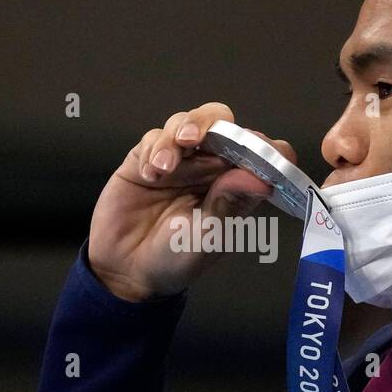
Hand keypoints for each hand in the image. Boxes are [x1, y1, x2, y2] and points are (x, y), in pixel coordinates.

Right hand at [88, 102, 297, 300]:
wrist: (127, 269)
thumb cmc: (175, 258)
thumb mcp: (207, 239)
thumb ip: (228, 205)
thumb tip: (258, 179)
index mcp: (236, 185)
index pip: (260, 152)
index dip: (263, 145)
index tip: (256, 150)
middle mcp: (210, 166)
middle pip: (221, 123)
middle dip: (211, 124)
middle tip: (194, 139)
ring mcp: (180, 159)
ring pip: (186, 122)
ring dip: (176, 137)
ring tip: (165, 168)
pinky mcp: (147, 157)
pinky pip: (154, 137)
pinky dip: (153, 150)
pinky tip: (150, 175)